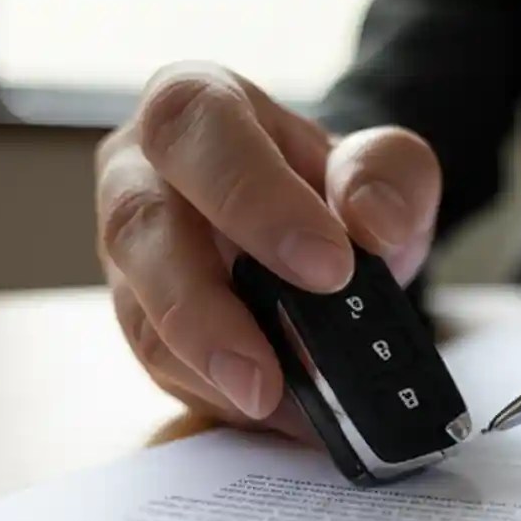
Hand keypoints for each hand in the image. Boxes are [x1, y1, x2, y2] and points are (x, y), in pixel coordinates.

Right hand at [96, 61, 440, 440]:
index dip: (255, 198)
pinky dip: (219, 396)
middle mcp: (142, 174)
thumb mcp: (383, 164)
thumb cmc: (332, 186)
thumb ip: (388, 176)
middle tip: (270, 369)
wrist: (319, 227)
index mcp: (199, 107)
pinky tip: (274, 413)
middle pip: (141, 227)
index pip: (201, 131)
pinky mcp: (143, 321)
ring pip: (140, 312)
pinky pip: (163, 367)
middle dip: (204, 307)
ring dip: (205, 368)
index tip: (327, 265)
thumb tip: (372, 222)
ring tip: (270, 403)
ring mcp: (132, 255)